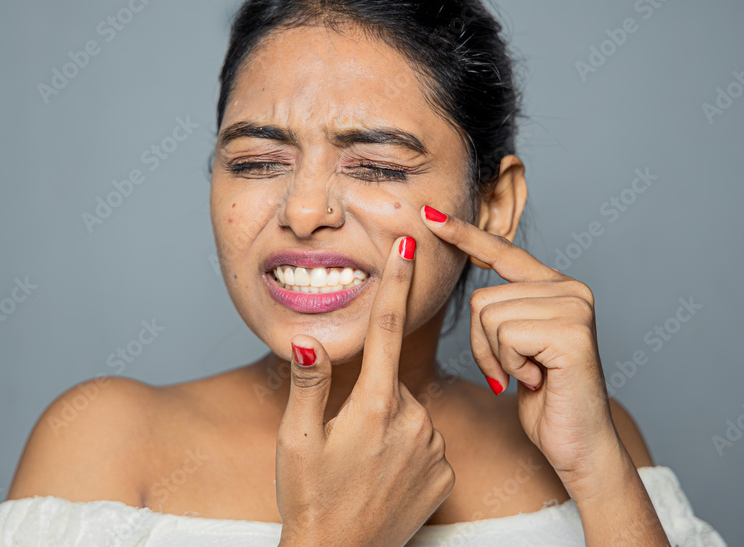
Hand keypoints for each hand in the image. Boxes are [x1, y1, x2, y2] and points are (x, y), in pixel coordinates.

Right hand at [275, 236, 454, 546]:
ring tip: (361, 465)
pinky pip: (426, 443)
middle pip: (392, 382)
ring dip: (388, 426)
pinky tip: (385, 476)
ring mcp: (434, 448)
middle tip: (344, 441)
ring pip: (409, 414)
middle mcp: (413, 421)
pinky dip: (407, 451)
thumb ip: (308, 384)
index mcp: (375, 406)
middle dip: (370, 397)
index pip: (386, 329)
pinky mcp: (447, 474)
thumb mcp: (295, 440)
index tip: (409, 244)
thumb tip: (311, 339)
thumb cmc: (310, 499)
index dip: (396, 283)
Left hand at [420, 205, 619, 494]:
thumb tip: (470, 292)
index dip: (465, 235)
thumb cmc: (544, 399)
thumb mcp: (515, 346)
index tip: (430, 217)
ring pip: (489, 317)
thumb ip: (501, 312)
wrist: (578, 445)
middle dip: (483, 344)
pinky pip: (505, 336)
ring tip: (528, 375)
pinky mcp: (571, 331)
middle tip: (515, 371)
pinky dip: (510, 365)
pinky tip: (536, 380)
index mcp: (556, 287)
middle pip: (482, 298)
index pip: (503, 252)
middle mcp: (570, 289)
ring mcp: (574, 307)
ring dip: (496, 358)